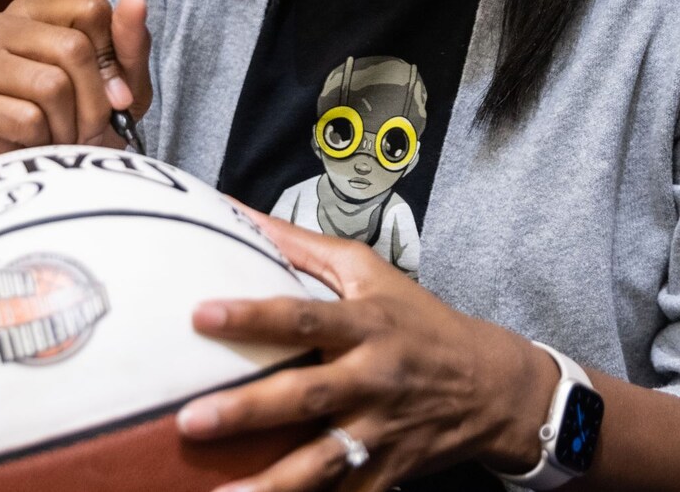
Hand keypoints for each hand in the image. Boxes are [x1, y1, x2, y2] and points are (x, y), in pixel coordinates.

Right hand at [0, 0, 151, 163]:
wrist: (37, 179)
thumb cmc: (78, 123)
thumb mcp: (122, 82)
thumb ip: (129, 40)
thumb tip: (136, 0)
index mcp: (32, 9)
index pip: (93, 10)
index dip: (112, 56)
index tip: (111, 89)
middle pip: (74, 48)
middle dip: (94, 100)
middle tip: (87, 127)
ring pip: (51, 85)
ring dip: (69, 125)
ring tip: (60, 136)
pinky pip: (26, 119)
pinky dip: (42, 141)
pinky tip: (32, 145)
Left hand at [176, 211, 556, 491]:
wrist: (488, 386)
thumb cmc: (416, 319)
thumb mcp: (368, 271)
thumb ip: (303, 247)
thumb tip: (238, 214)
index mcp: (366, 324)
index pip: (304, 317)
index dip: (254, 315)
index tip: (201, 314)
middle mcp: (372, 379)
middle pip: (306, 396)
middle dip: (248, 410)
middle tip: (190, 419)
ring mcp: (379, 434)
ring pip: (319, 464)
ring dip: (269, 485)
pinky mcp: (384, 475)